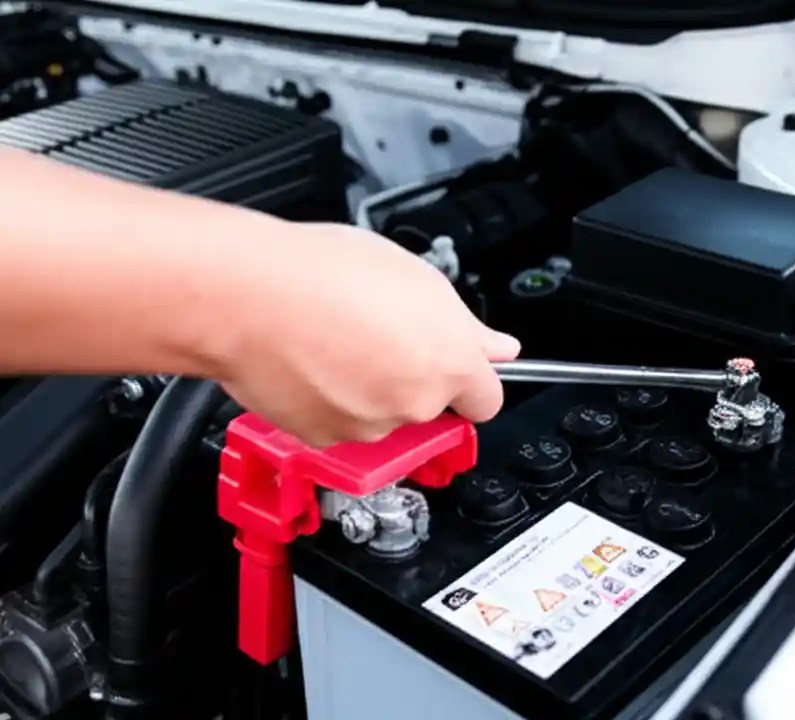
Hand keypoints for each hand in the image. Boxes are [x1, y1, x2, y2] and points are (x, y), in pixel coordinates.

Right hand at [214, 222, 518, 446]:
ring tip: (336, 341)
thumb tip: (499, 347)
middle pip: (431, 406)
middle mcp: (416, 403)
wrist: (246, 294)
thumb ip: (467, 325)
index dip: (471, 383)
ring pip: (382, 417)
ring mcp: (369, 426)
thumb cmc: (323, 272)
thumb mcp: (417, 276)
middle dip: (412, 379)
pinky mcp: (323, 439)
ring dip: (368, 391)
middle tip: (378, 335)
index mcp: (450, 362)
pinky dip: (329, 403)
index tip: (456, 370)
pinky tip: (311, 362)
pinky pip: (338, 424)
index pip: (487, 400)